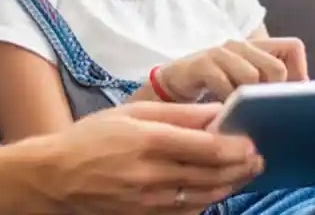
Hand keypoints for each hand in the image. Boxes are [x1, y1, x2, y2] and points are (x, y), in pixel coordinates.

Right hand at [27, 101, 264, 213]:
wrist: (55, 177)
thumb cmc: (92, 137)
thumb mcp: (132, 113)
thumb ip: (177, 112)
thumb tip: (216, 110)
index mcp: (148, 141)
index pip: (203, 147)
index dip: (233, 148)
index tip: (251, 143)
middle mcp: (151, 173)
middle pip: (209, 174)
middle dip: (239, 168)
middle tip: (258, 158)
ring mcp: (149, 200)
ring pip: (202, 196)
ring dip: (229, 185)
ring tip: (245, 174)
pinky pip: (186, 211)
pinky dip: (206, 201)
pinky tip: (217, 191)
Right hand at [156, 38, 308, 102]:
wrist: (175, 80)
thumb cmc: (217, 83)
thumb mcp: (246, 80)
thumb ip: (271, 84)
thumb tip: (302, 99)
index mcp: (258, 46)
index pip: (294, 47)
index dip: (298, 73)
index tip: (287, 96)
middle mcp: (242, 45)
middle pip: (277, 68)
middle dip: (271, 94)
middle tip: (259, 109)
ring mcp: (221, 53)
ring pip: (251, 77)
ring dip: (247, 101)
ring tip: (240, 113)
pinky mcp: (202, 64)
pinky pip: (224, 85)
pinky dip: (226, 104)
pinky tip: (223, 113)